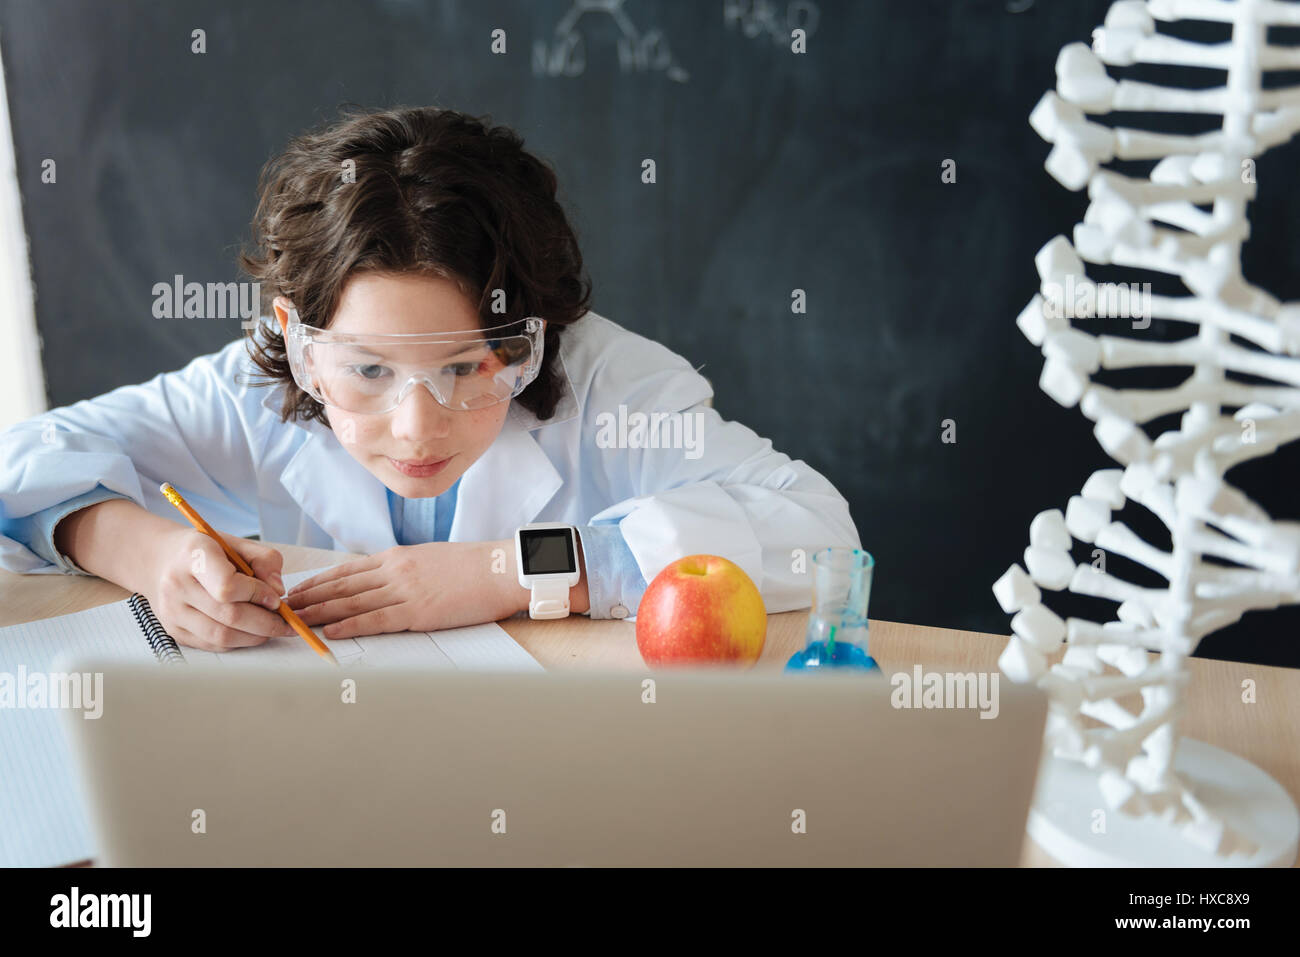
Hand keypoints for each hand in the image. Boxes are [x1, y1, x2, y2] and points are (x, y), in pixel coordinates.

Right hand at [145, 526, 293, 650]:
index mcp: (194, 556)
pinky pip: (213, 645)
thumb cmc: (204, 551)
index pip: (227, 586)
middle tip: (286, 621)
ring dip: (255, 636)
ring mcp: (172, 612)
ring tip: (272, 627)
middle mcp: (177, 585)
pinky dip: (238, 641)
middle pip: (229, 616)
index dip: (257, 595)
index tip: (275, 597)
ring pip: (222, 636)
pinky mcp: (174, 631)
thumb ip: (265, 560)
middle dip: (266, 622)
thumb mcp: (235, 542)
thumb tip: (278, 591)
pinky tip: (251, 632)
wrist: (160, 561)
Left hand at [284, 539, 535, 638]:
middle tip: (280, 607)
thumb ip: (406, 569)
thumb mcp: (432, 559)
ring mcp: (405, 590)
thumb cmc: (475, 567)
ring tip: (294, 621)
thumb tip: (386, 581)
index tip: (297, 590)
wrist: (502, 569)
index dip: (318, 581)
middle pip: (341, 585)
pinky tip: (331, 631)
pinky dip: (350, 625)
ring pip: (351, 602)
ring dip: (319, 612)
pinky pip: (376, 619)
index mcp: (398, 556)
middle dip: (308, 597)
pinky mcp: (418, 611)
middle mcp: (395, 570)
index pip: (347, 569)